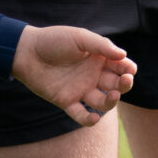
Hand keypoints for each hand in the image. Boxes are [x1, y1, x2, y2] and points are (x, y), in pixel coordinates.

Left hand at [12, 24, 137, 126]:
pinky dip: (89, 119)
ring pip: (102, 101)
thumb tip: (123, 55)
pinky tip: (94, 117)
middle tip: (125, 81)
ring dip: (111, 102)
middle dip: (124, 84)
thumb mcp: (79, 37)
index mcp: (98, 58)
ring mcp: (81, 89)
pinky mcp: (67, 102)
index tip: (130, 69)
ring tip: (112, 96)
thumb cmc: (54, 40)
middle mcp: (92, 75)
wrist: (26, 52)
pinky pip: (81, 115)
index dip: (128, 68)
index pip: (120, 65)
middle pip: (115, 84)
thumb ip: (101, 46)